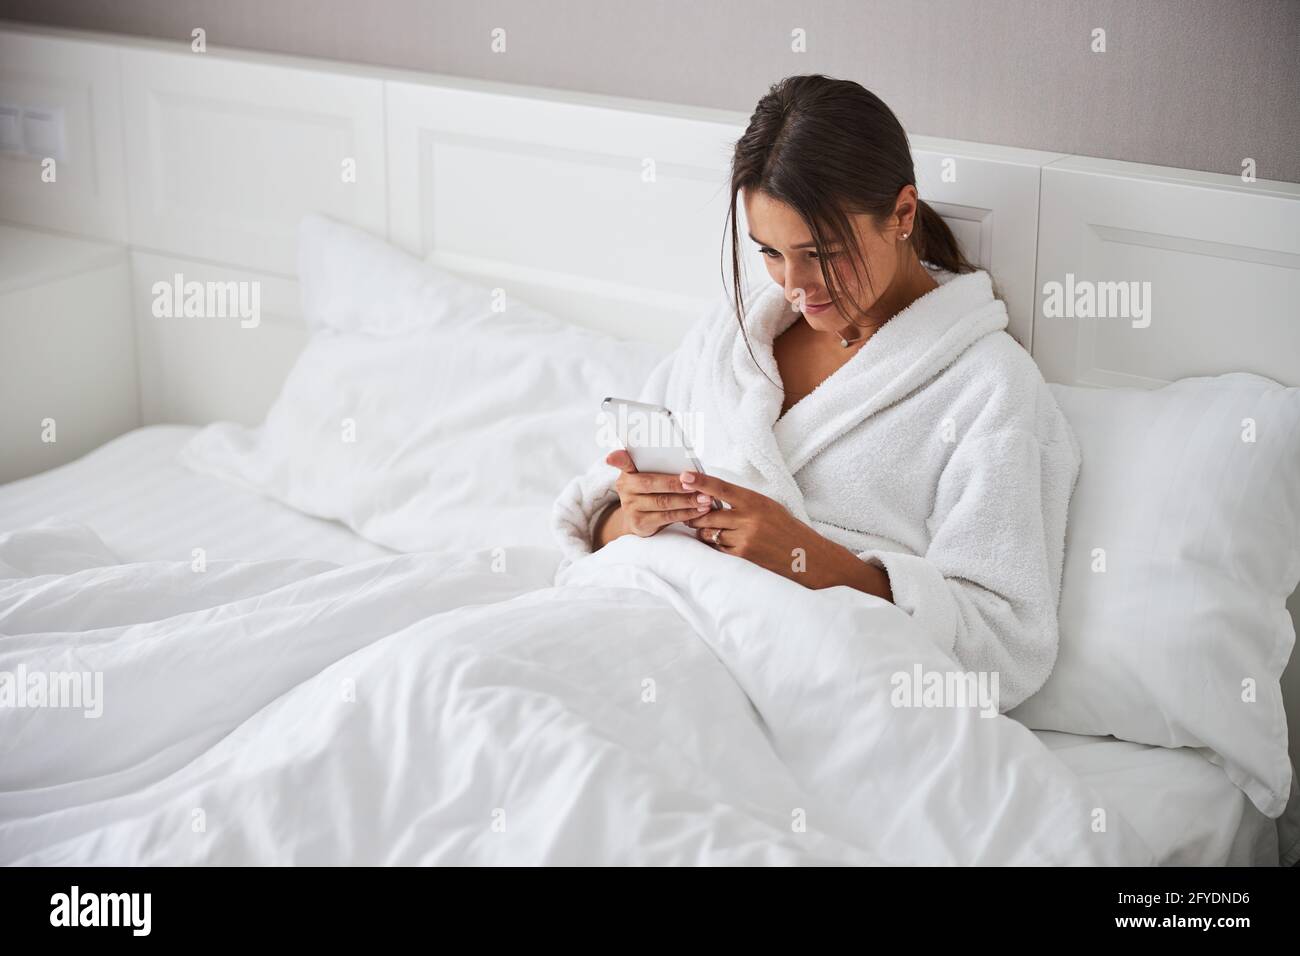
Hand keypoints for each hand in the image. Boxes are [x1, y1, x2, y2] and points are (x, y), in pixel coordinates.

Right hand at [602, 450, 713, 540]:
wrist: (640, 518)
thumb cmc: (653, 491)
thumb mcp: (651, 476)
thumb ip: (661, 467)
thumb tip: (687, 467)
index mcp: (628, 471)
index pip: (622, 461)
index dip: (617, 458)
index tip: (611, 457)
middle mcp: (625, 488)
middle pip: (652, 484)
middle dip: (677, 484)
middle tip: (698, 484)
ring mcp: (630, 507)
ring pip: (663, 502)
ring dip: (687, 501)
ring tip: (705, 499)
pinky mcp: (639, 523)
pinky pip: (667, 517)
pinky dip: (686, 514)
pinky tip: (700, 510)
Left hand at [681, 470, 892, 600]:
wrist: (807, 557)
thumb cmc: (785, 528)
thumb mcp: (768, 506)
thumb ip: (741, 502)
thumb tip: (710, 497)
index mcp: (756, 502)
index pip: (722, 488)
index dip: (700, 481)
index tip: (683, 476)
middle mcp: (749, 520)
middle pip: (707, 514)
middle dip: (695, 514)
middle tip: (690, 513)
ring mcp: (744, 540)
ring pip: (708, 534)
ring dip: (705, 532)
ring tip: (712, 530)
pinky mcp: (742, 558)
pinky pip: (717, 550)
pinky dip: (716, 547)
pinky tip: (726, 545)